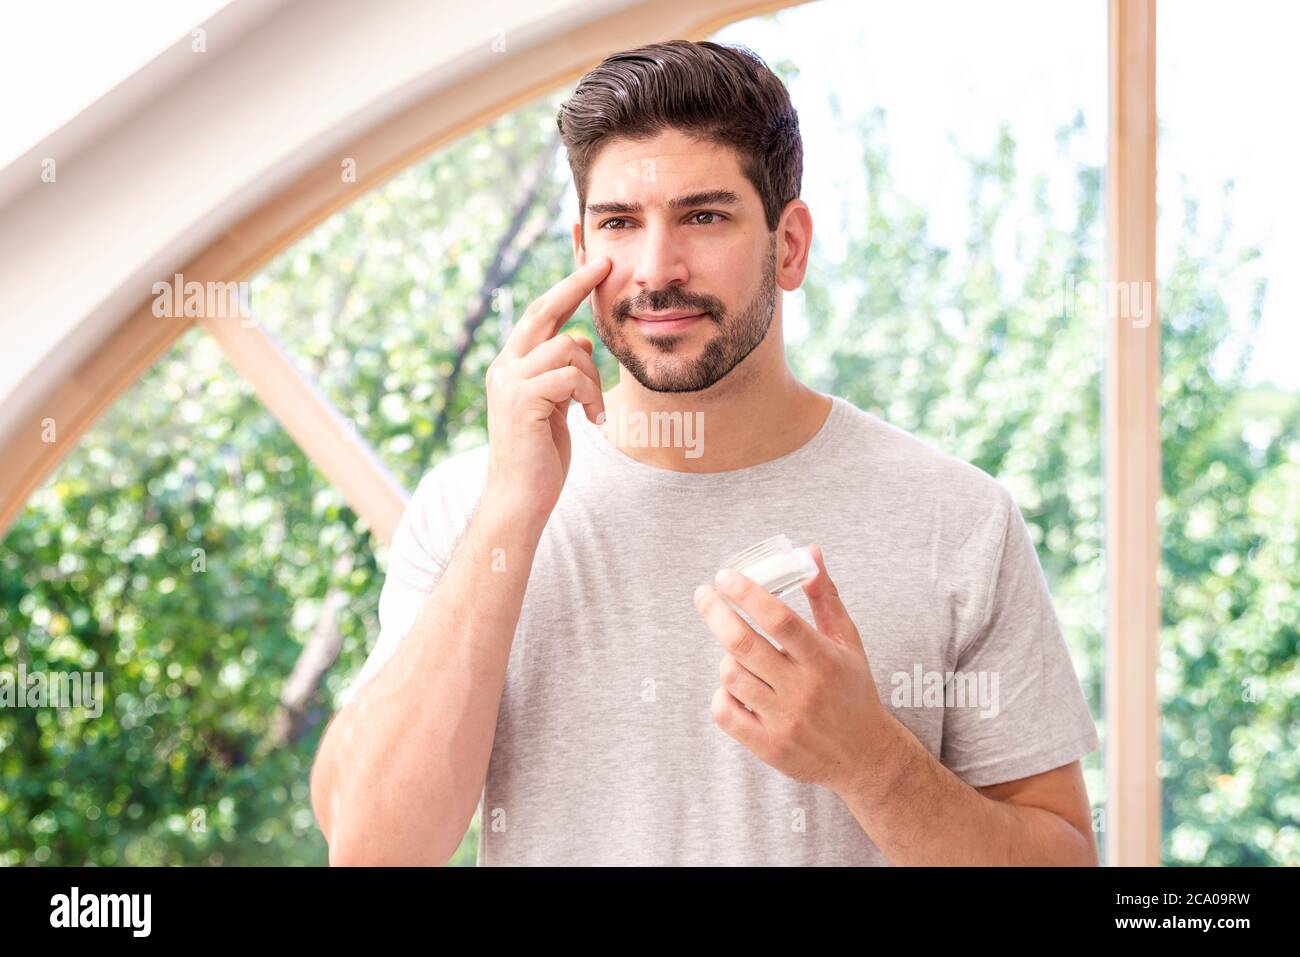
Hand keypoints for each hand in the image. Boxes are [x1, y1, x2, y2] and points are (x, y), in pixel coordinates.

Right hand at [483, 257, 610, 525]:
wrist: (519, 498)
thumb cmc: (540, 457)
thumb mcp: (555, 405)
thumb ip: (562, 373)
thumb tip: (582, 340)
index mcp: (511, 365)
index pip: (539, 314)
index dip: (565, 289)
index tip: (592, 265)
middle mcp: (505, 366)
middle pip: (544, 310)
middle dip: (577, 284)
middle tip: (605, 265)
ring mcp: (510, 381)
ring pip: (569, 347)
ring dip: (594, 377)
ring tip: (594, 409)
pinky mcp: (523, 399)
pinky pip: (572, 376)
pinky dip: (591, 397)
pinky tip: (593, 421)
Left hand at [693, 544, 888, 796]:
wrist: (864, 756)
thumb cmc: (852, 689)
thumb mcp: (847, 640)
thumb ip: (825, 596)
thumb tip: (809, 551)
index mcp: (824, 659)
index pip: (778, 618)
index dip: (747, 593)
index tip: (725, 576)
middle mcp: (803, 689)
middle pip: (743, 644)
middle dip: (716, 612)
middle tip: (704, 594)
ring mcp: (784, 720)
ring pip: (731, 675)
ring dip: (726, 656)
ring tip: (736, 651)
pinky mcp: (768, 746)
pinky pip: (724, 713)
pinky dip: (721, 694)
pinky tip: (734, 686)